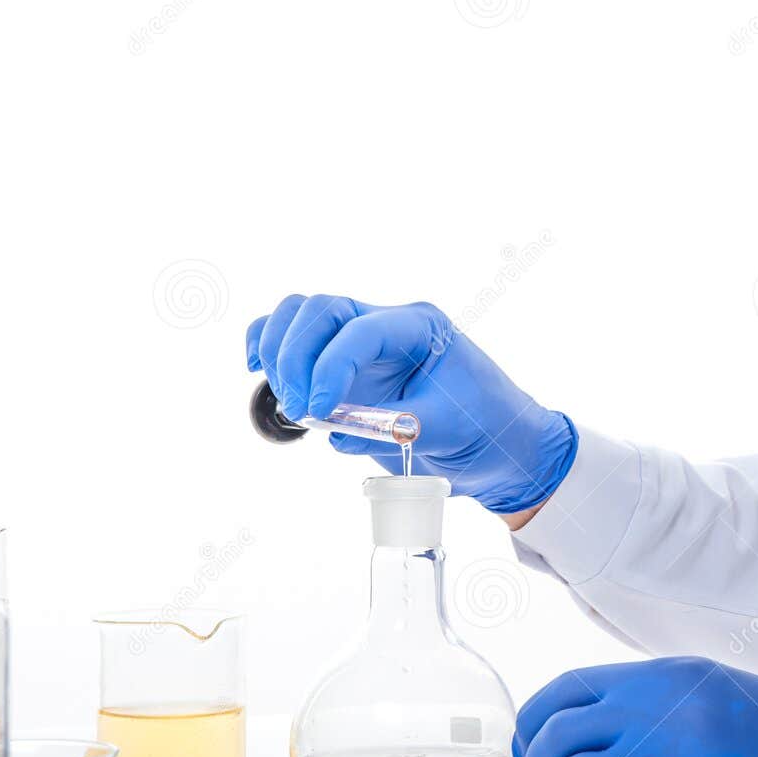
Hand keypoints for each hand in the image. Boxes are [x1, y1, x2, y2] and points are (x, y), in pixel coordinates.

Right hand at [246, 295, 576, 513]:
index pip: (359, 329)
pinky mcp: (343, 364)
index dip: (330, 366)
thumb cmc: (487, 430)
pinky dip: (269, 344)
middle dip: (297, 356)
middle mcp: (388, 323)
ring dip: (280, 351)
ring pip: (301, 315)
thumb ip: (397, 426)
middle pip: (320, 310)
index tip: (319, 409)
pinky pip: (295, 335)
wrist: (500, 446)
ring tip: (289, 399)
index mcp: (421, 326)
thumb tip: (337, 434)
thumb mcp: (450, 430)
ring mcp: (361, 340)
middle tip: (302, 408)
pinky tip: (257, 369)